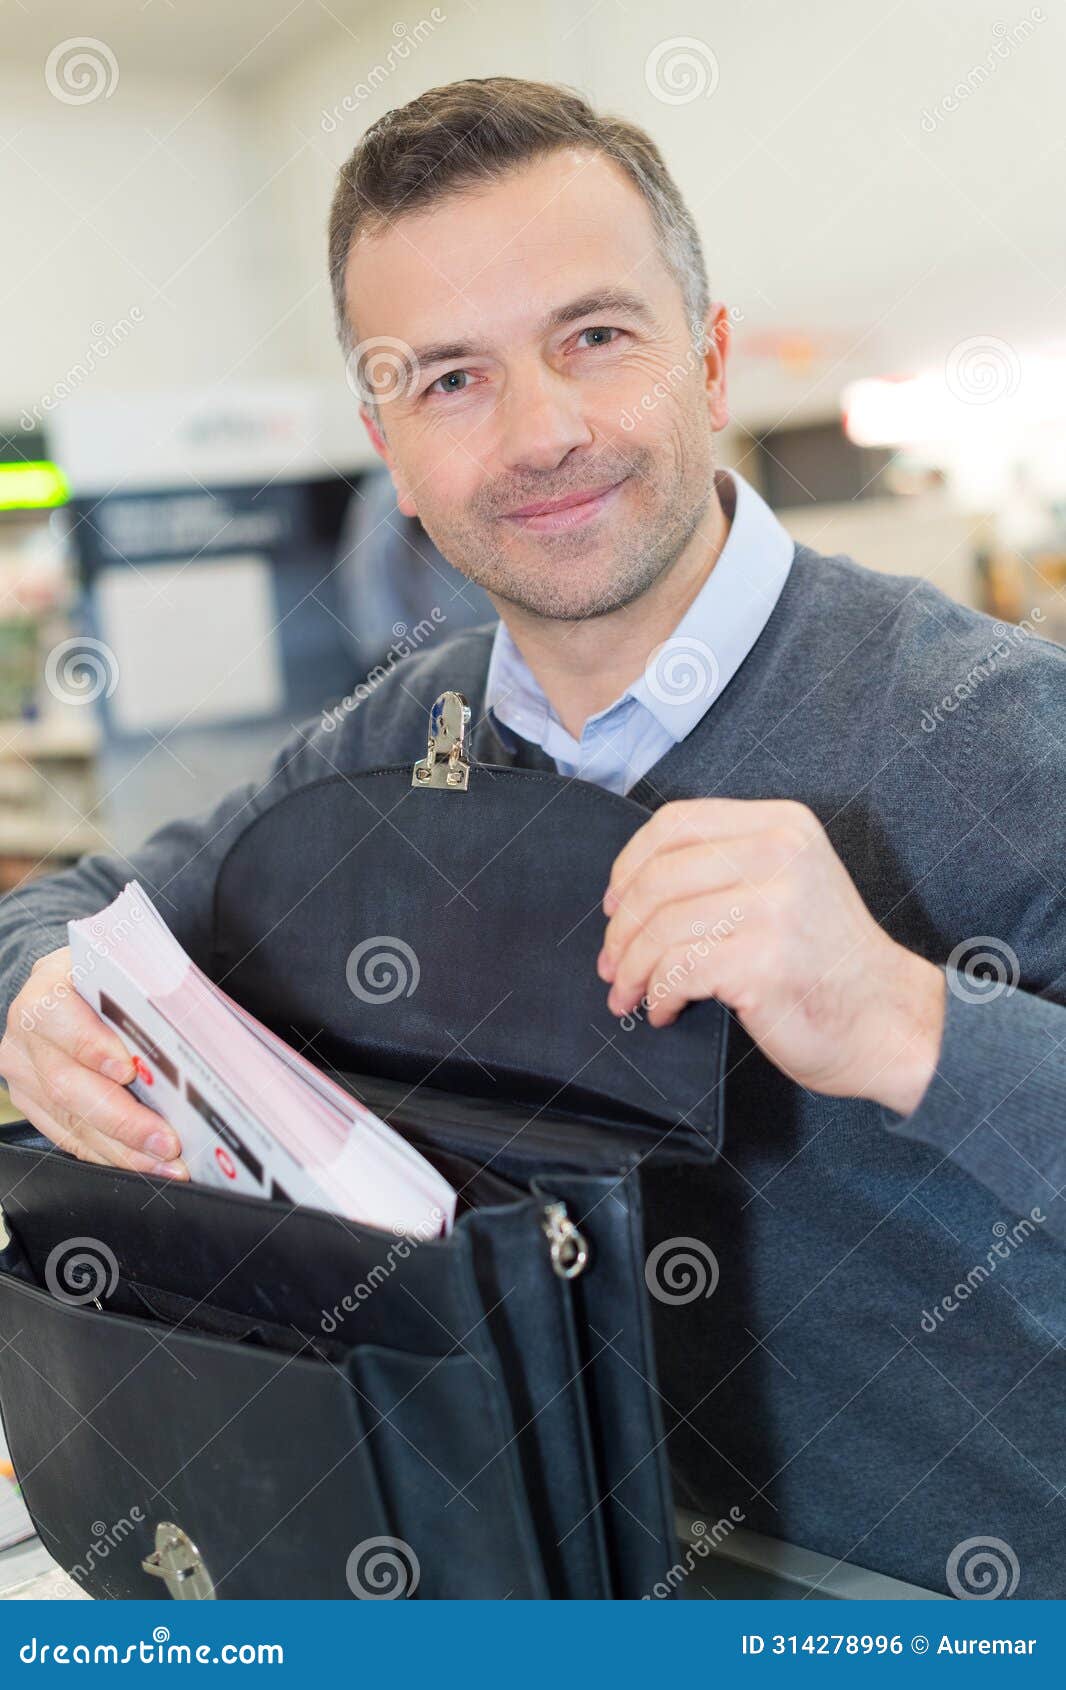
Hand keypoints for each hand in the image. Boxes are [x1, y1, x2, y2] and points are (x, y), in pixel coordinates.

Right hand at [0, 946, 187, 1176]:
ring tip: (166, 1162)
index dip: (92, 1046)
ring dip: (123, 1148)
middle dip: (122, 1118)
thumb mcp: (127, 971)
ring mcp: (25, 1072)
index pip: (58, 1017)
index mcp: (47, 989)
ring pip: (70, 1120)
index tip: (129, 1070)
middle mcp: (27, 1033)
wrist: (73, 990)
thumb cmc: (111, 980)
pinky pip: (70, 1138)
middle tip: (166, 1139)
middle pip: (66, 1083)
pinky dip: (112, 1155)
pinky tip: (146, 1163)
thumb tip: (202, 1035)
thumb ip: (151, 997)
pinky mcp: (32, 1103)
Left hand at [597, 798, 945, 1114]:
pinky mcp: (762, 959)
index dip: (629, 864)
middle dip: (621, 929)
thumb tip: (631, 890)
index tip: (614, 904)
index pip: (675, 822)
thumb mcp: (788, 885)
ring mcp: (773, 905)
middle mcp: (779, 853)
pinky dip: (658, 995)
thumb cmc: (828, 963)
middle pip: (657, 878)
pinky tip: (666, 1010)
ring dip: (631, 970)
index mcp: (781, 824)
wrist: (889, 1021)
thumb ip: (727, 867)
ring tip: (628, 995)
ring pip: (660, 928)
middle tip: (611, 964)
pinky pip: (676, 970)